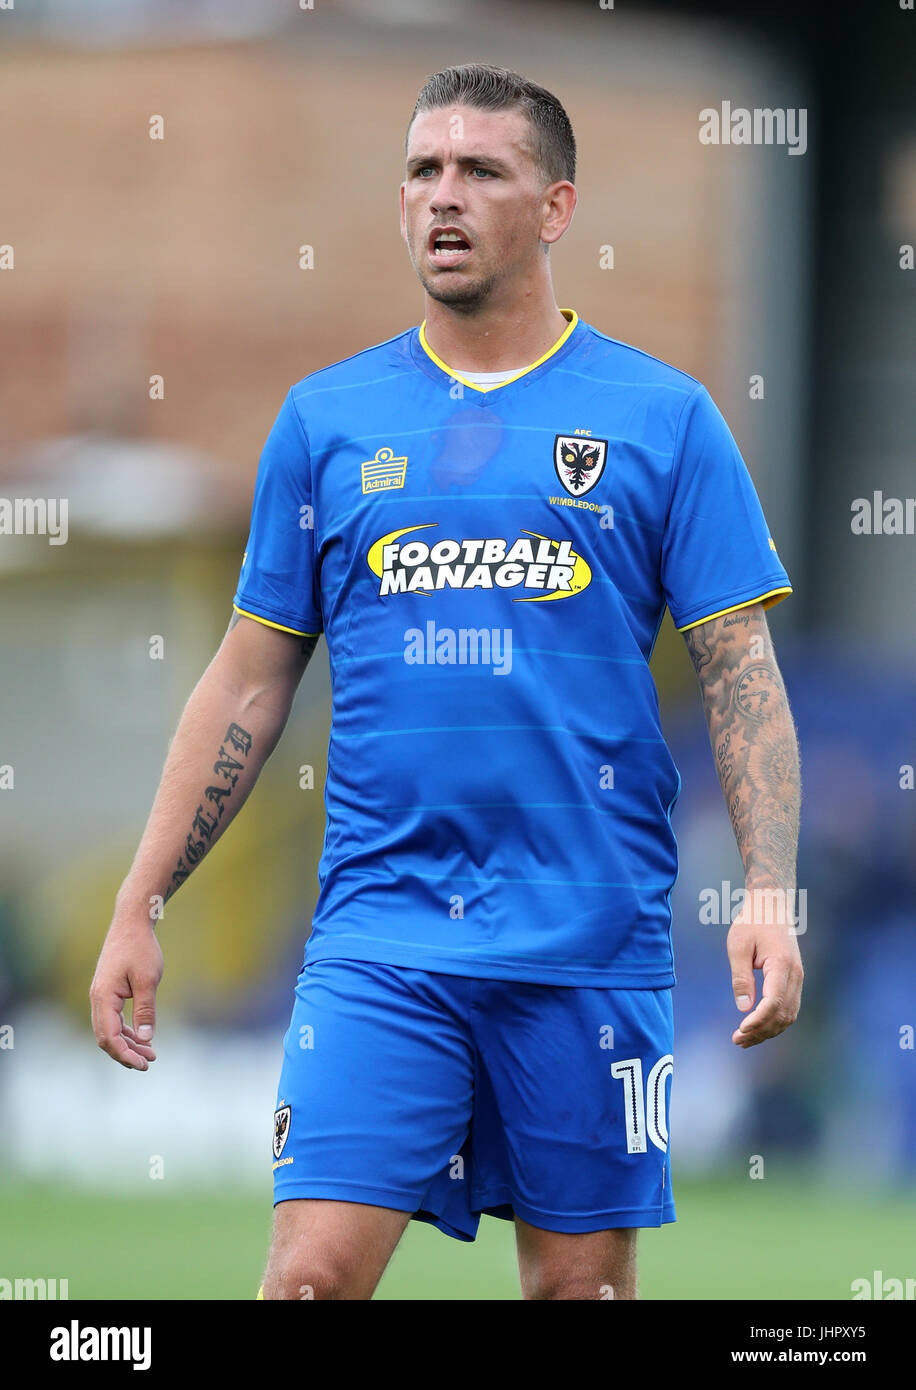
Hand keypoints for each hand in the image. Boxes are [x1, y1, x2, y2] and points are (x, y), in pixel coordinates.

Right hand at [90, 920, 163, 1069]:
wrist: (132, 923)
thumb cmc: (140, 948)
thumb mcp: (147, 980)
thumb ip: (146, 1011)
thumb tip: (146, 1039)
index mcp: (103, 998)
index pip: (109, 1037)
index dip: (125, 1054)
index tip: (144, 1064)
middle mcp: (97, 999)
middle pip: (106, 1037)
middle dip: (126, 1053)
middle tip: (149, 1062)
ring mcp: (101, 995)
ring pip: (110, 1029)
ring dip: (128, 1043)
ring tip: (150, 1053)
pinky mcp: (109, 991)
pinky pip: (113, 1019)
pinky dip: (127, 1030)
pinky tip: (142, 1036)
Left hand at [726, 889, 802, 1047]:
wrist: (772, 905)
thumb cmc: (752, 922)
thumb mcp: (738, 946)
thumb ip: (741, 977)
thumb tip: (743, 1008)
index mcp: (782, 965)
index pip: (774, 1002)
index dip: (758, 1020)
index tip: (740, 1030)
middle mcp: (796, 975)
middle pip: (783, 1014)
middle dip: (761, 1031)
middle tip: (737, 1041)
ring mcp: (798, 978)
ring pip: (789, 1015)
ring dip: (768, 1030)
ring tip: (744, 1039)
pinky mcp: (794, 980)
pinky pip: (789, 1008)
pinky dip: (775, 1021)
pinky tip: (757, 1027)